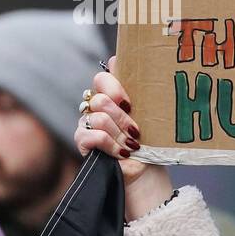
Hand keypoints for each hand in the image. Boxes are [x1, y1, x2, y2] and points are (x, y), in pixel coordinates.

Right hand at [75, 55, 173, 220]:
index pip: (103, 79)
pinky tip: (122, 152)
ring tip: (132, 145)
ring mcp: (88, 124)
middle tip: (136, 131)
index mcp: (112, 97)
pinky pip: (90, 135)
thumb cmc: (150, 142)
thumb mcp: (151, 116)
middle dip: (122, 116)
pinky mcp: (83, 143)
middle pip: (100, 97)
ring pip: (97, 116)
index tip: (131, 103)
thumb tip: (133, 62)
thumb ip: (142, 93)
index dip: (115, 87)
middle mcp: (96, 107)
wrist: (147, 173)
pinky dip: (109, 144)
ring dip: (119, 133)